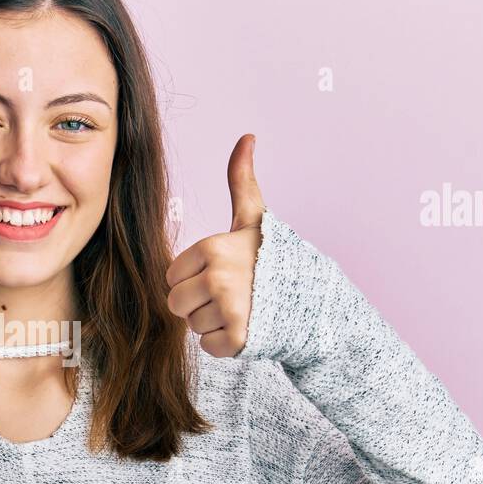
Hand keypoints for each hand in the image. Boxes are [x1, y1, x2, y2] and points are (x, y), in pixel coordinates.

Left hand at [165, 133, 266, 357]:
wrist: (311, 300)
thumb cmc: (274, 257)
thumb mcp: (253, 218)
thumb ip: (241, 180)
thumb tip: (247, 136)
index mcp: (213, 248)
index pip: (171, 275)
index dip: (193, 277)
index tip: (220, 272)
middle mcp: (219, 279)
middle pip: (175, 303)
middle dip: (197, 302)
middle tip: (228, 294)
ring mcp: (229, 311)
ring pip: (191, 326)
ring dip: (211, 322)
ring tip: (240, 309)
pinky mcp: (238, 339)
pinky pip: (207, 347)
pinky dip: (224, 343)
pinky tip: (246, 327)